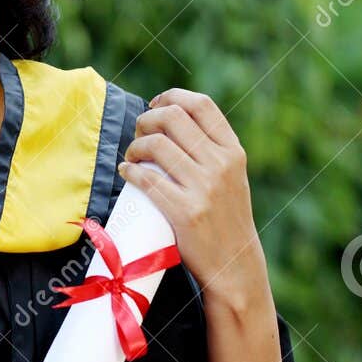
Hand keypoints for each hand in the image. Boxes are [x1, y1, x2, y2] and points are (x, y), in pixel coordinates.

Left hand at [119, 88, 269, 310]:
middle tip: (138, 134)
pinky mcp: (186, 212)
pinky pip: (148, 178)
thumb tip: (170, 120)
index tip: (154, 107)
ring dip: (135, 146)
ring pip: (156, 144)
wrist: (235, 265)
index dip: (171, 97)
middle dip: (146, 119)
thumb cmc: (226, 218)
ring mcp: (205, 188)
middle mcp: (221, 164)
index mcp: (233, 151)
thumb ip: (211, 150)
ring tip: (131, 157)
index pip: (201, 104)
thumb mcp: (231, 177)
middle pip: (173, 117)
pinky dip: (130, 170)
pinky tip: (126, 171)